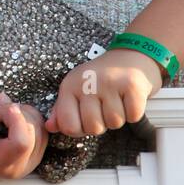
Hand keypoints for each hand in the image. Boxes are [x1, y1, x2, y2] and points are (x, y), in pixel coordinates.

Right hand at [0, 93, 48, 179]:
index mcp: (3, 165)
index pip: (21, 143)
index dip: (13, 119)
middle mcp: (23, 163)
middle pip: (31, 131)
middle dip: (12, 111)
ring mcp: (35, 155)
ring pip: (37, 124)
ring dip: (19, 110)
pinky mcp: (39, 144)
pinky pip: (40, 122)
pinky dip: (25, 111)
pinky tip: (10, 112)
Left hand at [46, 49, 160, 137]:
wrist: (131, 55)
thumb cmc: (101, 77)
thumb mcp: (76, 89)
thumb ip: (62, 110)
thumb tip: (50, 127)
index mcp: (70, 85)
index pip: (68, 125)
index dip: (79, 129)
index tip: (85, 118)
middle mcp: (88, 82)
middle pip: (93, 128)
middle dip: (102, 123)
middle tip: (104, 105)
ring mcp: (110, 83)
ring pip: (114, 123)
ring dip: (119, 116)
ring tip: (117, 99)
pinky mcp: (132, 85)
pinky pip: (132, 117)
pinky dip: (133, 112)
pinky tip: (128, 97)